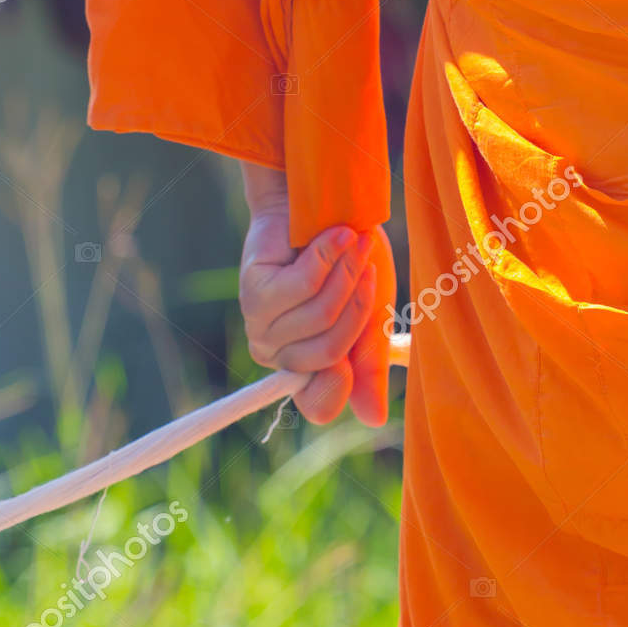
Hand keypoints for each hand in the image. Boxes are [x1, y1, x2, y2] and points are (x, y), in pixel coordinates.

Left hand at [238, 164, 395, 425]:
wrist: (330, 205)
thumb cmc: (353, 263)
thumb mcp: (372, 318)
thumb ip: (371, 364)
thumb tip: (373, 421)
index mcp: (310, 368)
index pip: (319, 406)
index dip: (341, 387)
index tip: (361, 352)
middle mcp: (280, 354)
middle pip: (329, 354)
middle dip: (358, 305)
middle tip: (367, 263)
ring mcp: (262, 326)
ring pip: (318, 317)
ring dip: (346, 272)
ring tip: (353, 240)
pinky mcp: (254, 291)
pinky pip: (302, 286)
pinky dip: (327, 256)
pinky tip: (337, 234)